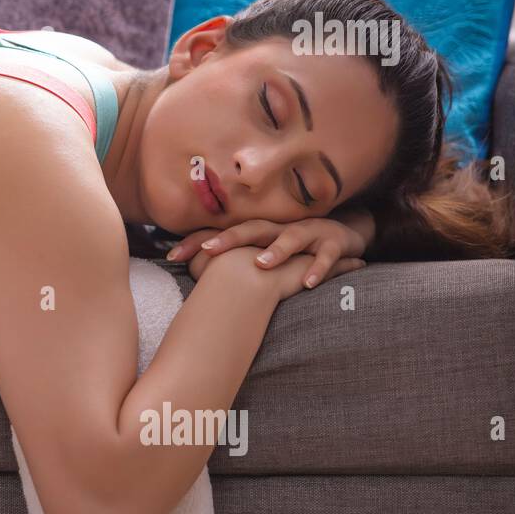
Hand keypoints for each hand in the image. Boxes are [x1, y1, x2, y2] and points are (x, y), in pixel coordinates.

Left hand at [185, 244, 364, 299]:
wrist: (342, 236)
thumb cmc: (293, 249)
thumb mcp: (262, 253)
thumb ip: (232, 265)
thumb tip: (194, 284)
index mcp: (258, 232)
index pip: (223, 234)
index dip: (198, 243)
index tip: (172, 255)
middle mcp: (278, 228)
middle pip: (251, 229)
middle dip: (229, 238)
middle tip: (208, 250)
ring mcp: (306, 233)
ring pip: (290, 237)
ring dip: (276, 250)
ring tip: (261, 264)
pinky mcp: (333, 244)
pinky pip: (325, 256)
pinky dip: (318, 268)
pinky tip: (309, 283)